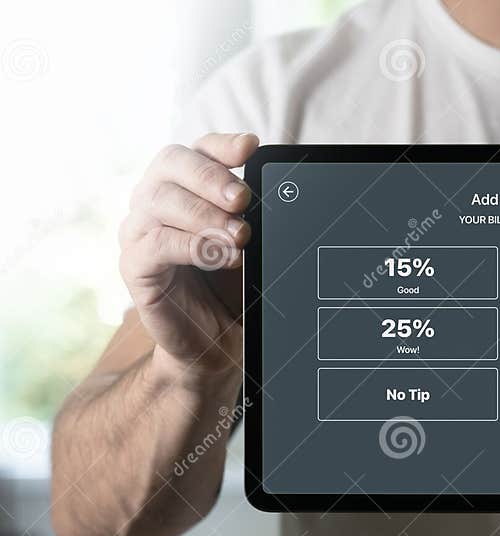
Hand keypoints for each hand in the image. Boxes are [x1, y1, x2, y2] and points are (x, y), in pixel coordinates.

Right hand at [119, 133, 257, 380]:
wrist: (218, 341)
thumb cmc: (235, 285)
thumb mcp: (252, 244)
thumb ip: (255, 214)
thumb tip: (280, 188)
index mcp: (187, 186)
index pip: (199, 149)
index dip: (222, 144)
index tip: (251, 148)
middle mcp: (157, 200)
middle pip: (171, 162)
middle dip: (211, 177)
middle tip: (243, 199)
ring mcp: (140, 231)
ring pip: (159, 200)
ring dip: (204, 215)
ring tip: (239, 237)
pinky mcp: (135, 267)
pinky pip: (154, 245)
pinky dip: (192, 246)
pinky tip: (221, 256)